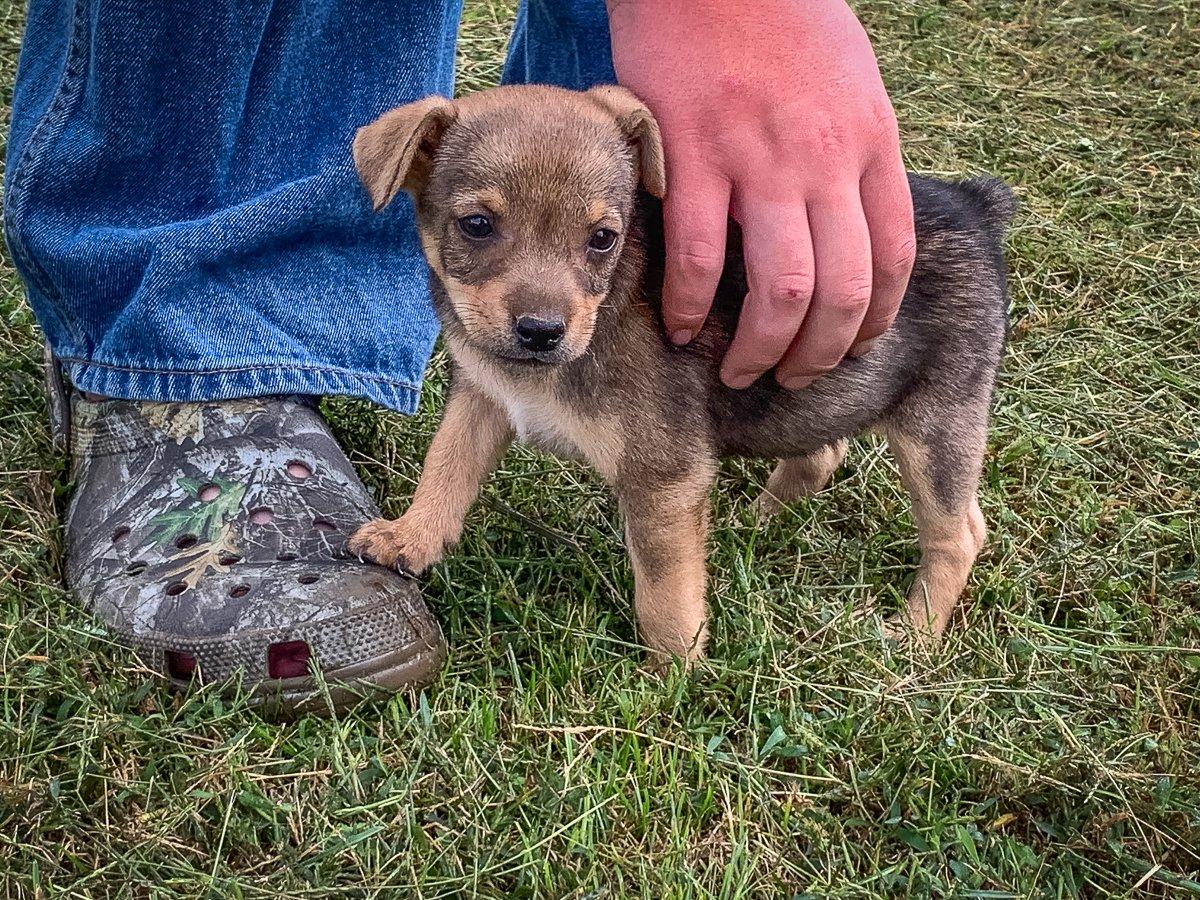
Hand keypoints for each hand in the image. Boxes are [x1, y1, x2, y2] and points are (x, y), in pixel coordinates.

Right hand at [607, 0, 914, 388]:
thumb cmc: (783, 19)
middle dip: (820, 355)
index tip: (850, 346)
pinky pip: (696, 256)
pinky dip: (688, 306)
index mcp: (871, 143)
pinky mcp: (693, 154)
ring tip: (741, 370)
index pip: (892, 260)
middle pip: (842, 291)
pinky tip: (680, 327)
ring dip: (762, 348)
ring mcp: (759, 159)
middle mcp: (824, 159)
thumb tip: (845, 224)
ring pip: (781, 289)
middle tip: (793, 377)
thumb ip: (853, 155)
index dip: (874, 321)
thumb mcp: (852, 82)